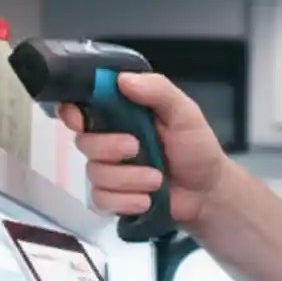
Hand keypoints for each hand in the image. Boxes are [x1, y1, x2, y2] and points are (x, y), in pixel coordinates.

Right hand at [59, 73, 228, 225]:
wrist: (208, 193)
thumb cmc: (197, 149)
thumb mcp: (185, 113)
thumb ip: (159, 91)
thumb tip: (122, 79)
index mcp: (122, 116)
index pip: (82, 109)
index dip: (73, 112)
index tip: (80, 119)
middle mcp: (109, 142)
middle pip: (83, 142)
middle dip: (109, 147)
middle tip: (136, 148)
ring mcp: (110, 172)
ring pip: (95, 174)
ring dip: (128, 179)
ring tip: (157, 180)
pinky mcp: (113, 199)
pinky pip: (102, 200)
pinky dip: (125, 201)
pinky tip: (146, 200)